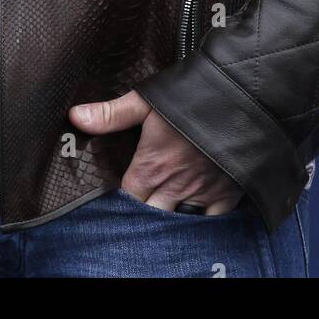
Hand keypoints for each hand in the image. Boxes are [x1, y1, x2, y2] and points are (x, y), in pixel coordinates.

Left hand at [68, 88, 244, 214]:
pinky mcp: (226, 194)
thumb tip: (75, 117)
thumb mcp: (147, 101)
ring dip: (171, 218)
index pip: (126, 199)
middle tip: (143, 206)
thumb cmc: (193, 96)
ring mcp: (201, 193)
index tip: (119, 199)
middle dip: (144, 214)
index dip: (120, 202)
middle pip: (150, 216)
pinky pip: (211, 221)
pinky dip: (203, 221)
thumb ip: (111, 114)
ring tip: (166, 211)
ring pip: (179, 221)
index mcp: (150, 167)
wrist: (243, 98)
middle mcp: (173, 187)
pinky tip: (197, 216)